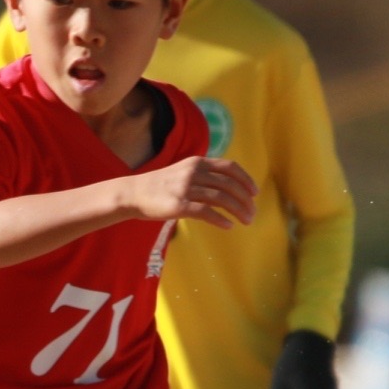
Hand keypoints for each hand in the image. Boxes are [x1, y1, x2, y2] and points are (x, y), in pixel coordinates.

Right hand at [121, 156, 256, 228]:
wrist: (134, 193)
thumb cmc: (161, 186)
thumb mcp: (183, 171)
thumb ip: (203, 174)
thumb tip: (227, 186)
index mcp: (197, 162)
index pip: (229, 168)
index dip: (246, 180)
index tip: (255, 193)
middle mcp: (193, 172)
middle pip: (229, 185)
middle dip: (245, 200)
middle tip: (253, 213)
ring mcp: (185, 188)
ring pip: (221, 198)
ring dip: (238, 210)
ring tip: (246, 221)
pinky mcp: (178, 205)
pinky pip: (206, 212)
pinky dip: (220, 219)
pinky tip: (228, 226)